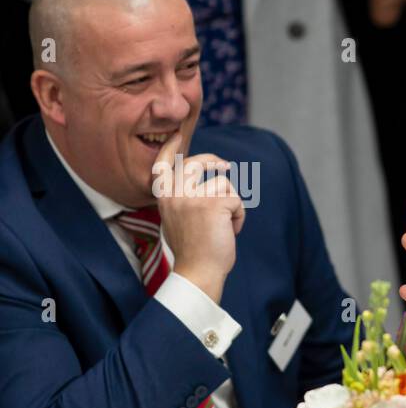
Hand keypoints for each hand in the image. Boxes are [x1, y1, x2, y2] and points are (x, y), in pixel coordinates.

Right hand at [152, 131, 244, 303]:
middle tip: (225, 167)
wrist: (198, 271)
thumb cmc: (192, 251)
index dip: (171, 148)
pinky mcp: (214, 203)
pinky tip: (231, 231)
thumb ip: (182, 199)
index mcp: (163, 197)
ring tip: (225, 224)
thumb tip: (194, 182)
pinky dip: (239, 216)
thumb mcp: (177, 219)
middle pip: (196, 163)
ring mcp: (193, 196)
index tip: (177, 135)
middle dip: (213, 161)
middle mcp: (175, 193)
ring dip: (230, 203)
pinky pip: (236, 200)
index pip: (164, 164)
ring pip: (222, 184)